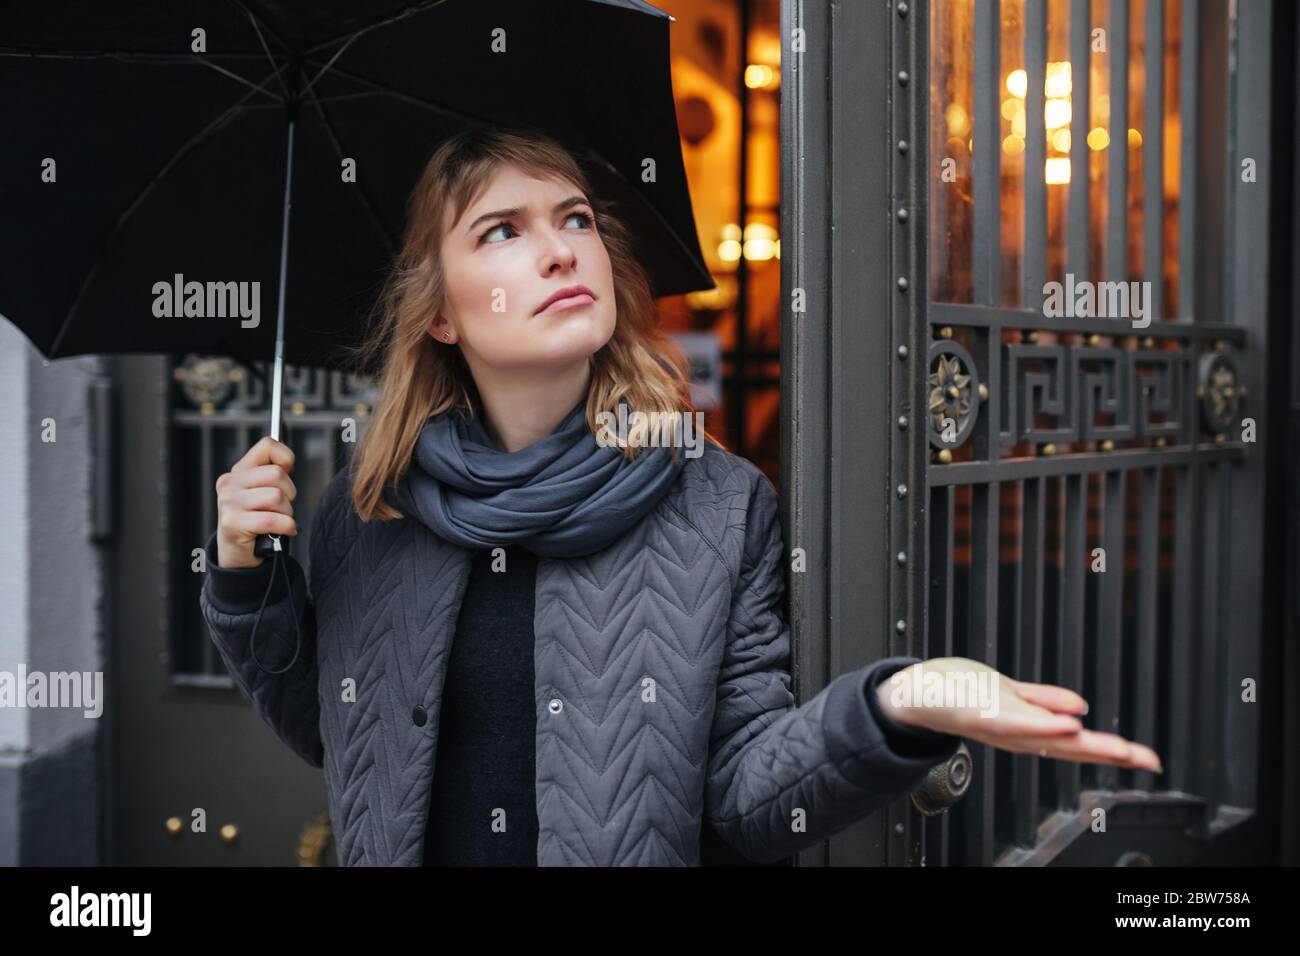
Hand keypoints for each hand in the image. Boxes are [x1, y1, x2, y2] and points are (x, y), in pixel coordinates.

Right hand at [215, 436, 297, 568]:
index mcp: (239, 471)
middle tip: (283, 507)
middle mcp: (230, 483)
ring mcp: (229, 502)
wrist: (237, 553)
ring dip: (287, 513)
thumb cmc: (256, 520)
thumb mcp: (262, 493)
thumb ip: (274, 474)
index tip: (287, 474)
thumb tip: (288, 462)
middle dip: (290, 493)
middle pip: (277, 474)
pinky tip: (285, 530)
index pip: (267, 445)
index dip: (286, 458)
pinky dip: (286, 527)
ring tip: (279, 520)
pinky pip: (272, 520)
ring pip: (277, 497)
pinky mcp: (232, 523)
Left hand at [877, 656, 1161, 772]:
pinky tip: (1068, 724)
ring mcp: (1001, 725)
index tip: (1152, 759)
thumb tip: (1081, 707)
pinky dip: (1042, 724)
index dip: (1116, 751)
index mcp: (1029, 729)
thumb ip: (1044, 700)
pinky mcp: (981, 711)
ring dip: (1084, 743)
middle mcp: (1018, 734)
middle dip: (1112, 753)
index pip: (1078, 743)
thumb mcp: (1010, 695)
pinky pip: (1015, 721)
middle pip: (1070, 747)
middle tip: (1148, 759)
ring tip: (1118, 747)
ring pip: (1048, 738)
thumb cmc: (959, 692)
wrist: (915, 694)